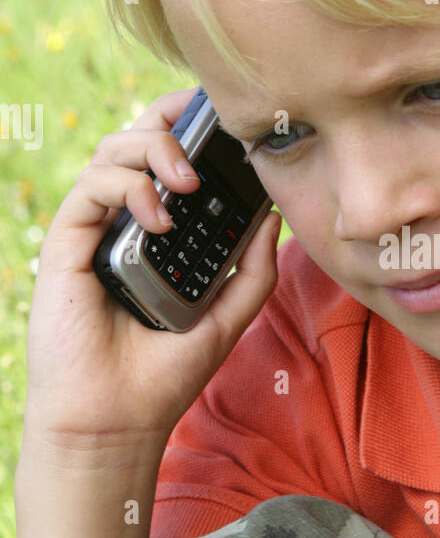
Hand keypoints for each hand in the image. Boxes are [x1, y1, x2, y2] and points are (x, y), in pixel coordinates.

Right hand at [23, 88, 281, 447]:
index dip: (196, 130)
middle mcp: (125, 223)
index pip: (173, 161)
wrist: (117, 419)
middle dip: (172, 117)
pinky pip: (91, 188)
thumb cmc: (164, 374)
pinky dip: (128, 187)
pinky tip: (158, 217)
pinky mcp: (66, 244)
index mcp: (161, 233)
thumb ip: (253, 270)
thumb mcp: (228, 317)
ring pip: (112, 150)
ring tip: (187, 181)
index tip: (232, 122)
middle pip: (139, 138)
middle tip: (207, 123)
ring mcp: (95, 230)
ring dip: (154, 148)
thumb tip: (275, 215)